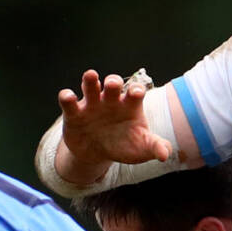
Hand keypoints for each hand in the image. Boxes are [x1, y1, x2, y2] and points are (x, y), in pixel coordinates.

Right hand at [56, 70, 173, 185]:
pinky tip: (67, 97)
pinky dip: (66, 96)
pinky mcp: (74, 113)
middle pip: (112, 84)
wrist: (98, 154)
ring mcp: (91, 104)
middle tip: (112, 84)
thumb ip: (154, 147)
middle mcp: (110, 100)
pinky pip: (68, 101)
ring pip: (90, 85)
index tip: (135, 93)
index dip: (135, 90)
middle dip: (113, 81)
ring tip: (91, 76)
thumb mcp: (140, 149)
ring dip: (90, 79)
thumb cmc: (123, 146)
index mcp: (129, 105)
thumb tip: (165, 154)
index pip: (134, 92)